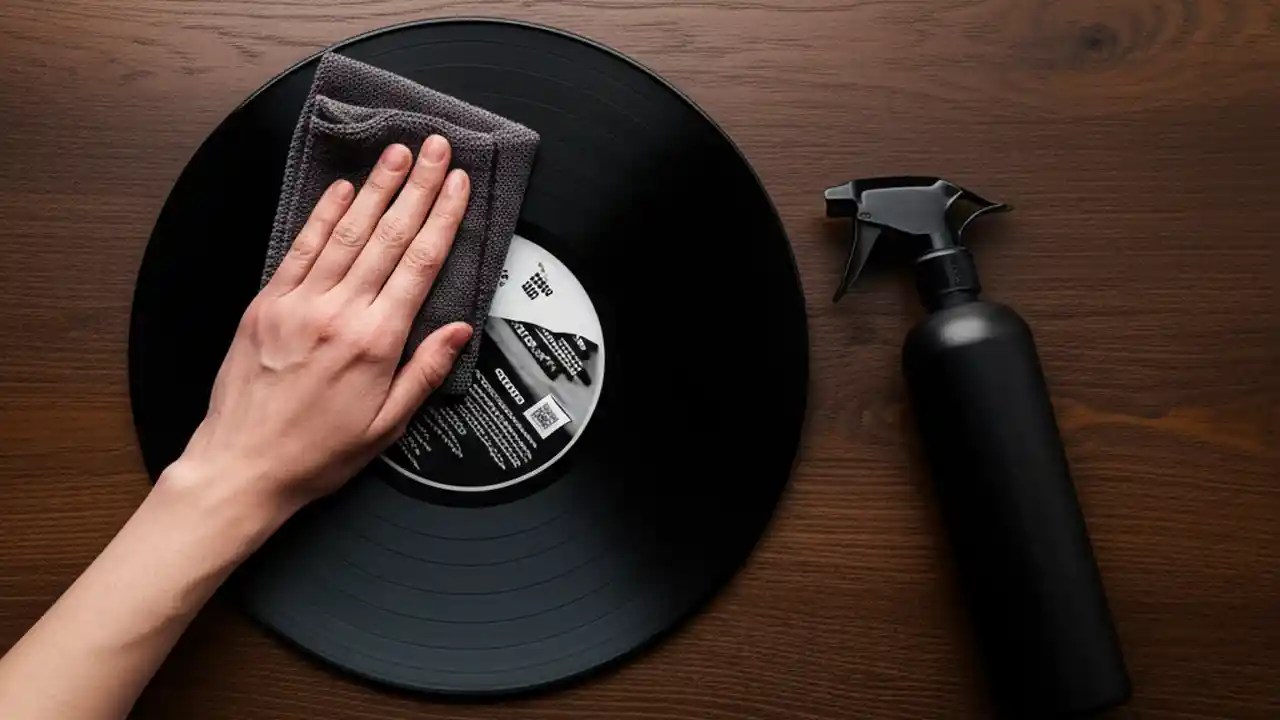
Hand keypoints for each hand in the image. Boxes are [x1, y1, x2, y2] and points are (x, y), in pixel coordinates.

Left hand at [161, 137, 471, 524]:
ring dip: (375, 188)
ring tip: (396, 154)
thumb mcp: (388, 426)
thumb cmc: (316, 454)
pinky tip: (341, 189)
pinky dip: (321, 214)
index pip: (420, 264)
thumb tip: (459, 331)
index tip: (456, 184)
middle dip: (416, 186)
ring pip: (346, 232)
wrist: (243, 467)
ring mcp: (298, 304)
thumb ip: (425, 372)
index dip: (442, 217)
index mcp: (375, 343)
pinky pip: (299, 249)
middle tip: (434, 148)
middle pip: (388, 236)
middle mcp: (338, 313)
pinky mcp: (266, 304)